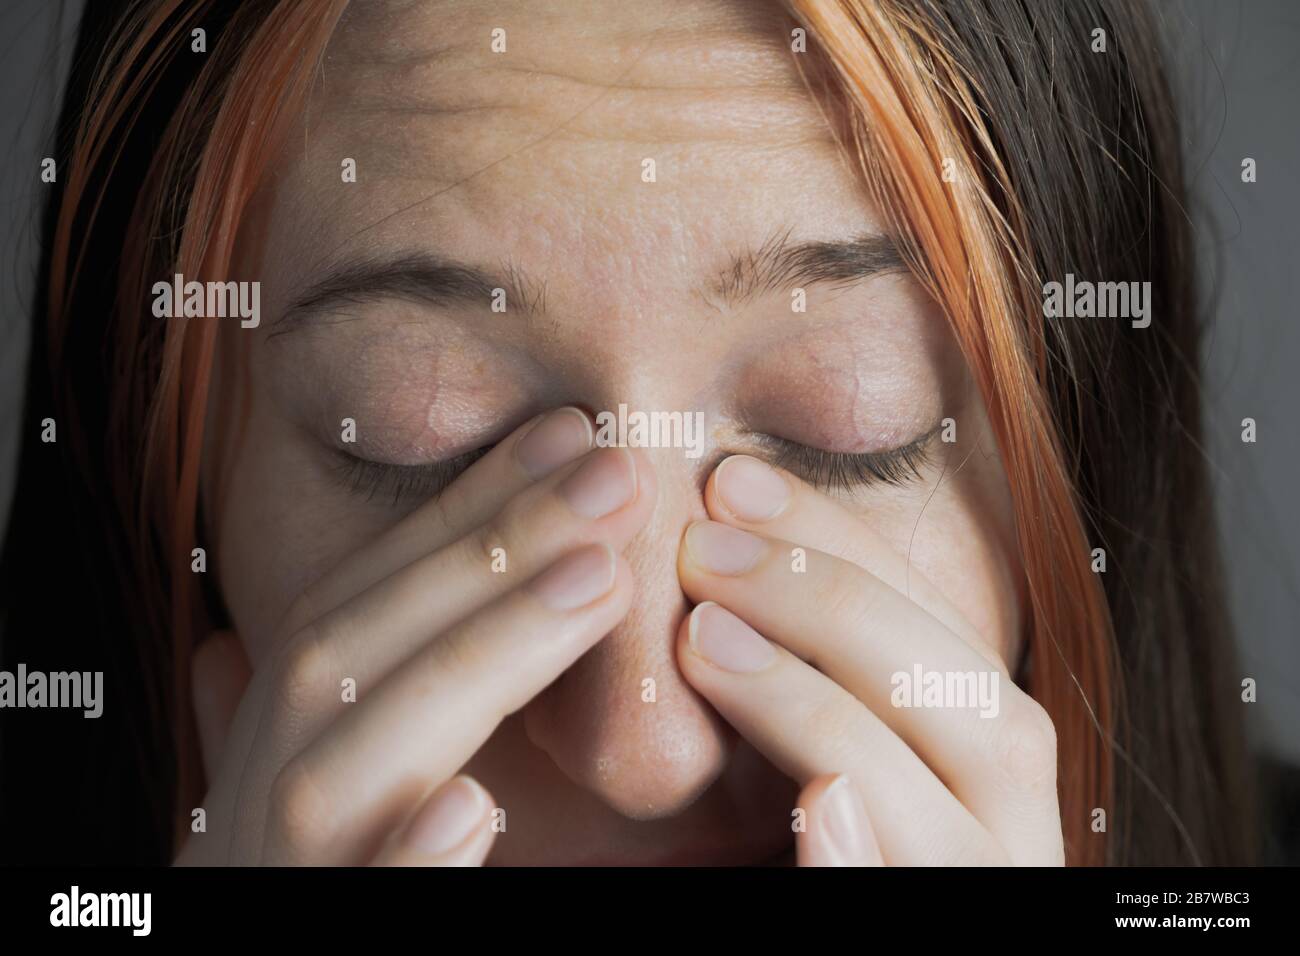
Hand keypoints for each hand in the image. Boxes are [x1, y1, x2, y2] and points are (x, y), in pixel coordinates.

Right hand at [177, 408, 656, 864]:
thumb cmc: (316, 886)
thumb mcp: (306, 813)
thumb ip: (298, 738)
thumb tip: (221, 651)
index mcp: (266, 761)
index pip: (359, 608)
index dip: (456, 515)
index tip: (563, 436)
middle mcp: (251, 810)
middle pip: (357, 652)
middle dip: (485, 551)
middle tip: (612, 471)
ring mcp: (280, 878)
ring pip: (354, 760)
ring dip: (473, 656)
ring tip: (596, 577)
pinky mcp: (313, 939)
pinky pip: (353, 908)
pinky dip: (403, 863)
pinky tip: (472, 806)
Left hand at [675, 455, 1061, 865]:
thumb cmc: (756, 854)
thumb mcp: (787, 760)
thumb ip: (802, 672)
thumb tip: (728, 535)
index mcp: (987, 777)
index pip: (946, 641)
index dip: (844, 548)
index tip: (735, 480)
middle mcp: (1011, 843)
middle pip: (975, 707)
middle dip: (837, 608)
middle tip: (702, 546)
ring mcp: (980, 898)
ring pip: (948, 820)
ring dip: (819, 715)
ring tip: (703, 640)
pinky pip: (902, 900)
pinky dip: (858, 867)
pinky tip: (822, 807)